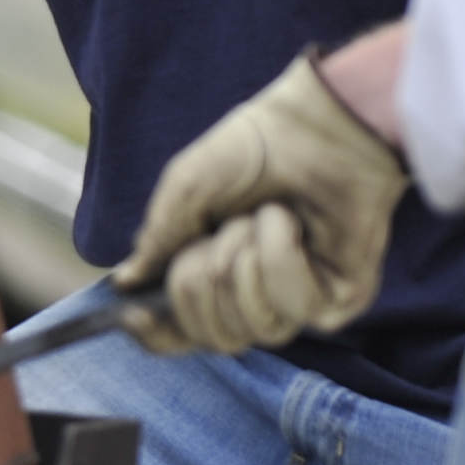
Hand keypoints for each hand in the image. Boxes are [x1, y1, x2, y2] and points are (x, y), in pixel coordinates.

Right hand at [117, 51, 409, 353]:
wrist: (314, 127)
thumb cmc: (255, 149)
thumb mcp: (185, 191)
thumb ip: (157, 240)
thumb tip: (126, 282)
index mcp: (212, 277)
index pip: (180, 335)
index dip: (156, 333)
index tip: (133, 314)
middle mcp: (254, 298)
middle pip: (213, 337)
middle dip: (198, 280)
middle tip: (213, 234)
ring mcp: (297, 304)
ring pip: (252, 326)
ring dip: (242, 261)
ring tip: (260, 218)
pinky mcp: (338, 300)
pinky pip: (293, 305)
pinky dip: (280, 255)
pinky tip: (292, 224)